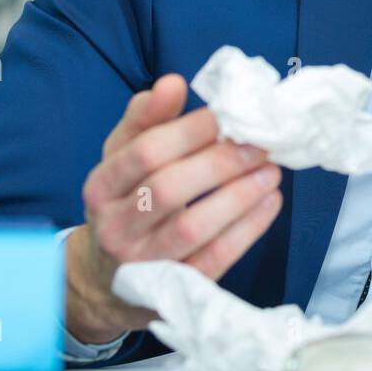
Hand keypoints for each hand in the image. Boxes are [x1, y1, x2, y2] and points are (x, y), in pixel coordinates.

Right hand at [65, 74, 282, 343]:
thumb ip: (146, 118)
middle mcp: (115, 226)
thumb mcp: (123, 157)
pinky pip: (215, 257)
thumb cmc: (126, 202)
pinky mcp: (174, 287)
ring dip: (239, 195)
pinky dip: (248, 228)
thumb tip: (172, 82)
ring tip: (271, 170)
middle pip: (169, 189)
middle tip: (259, 143)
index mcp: (101, 186)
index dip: (190, 130)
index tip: (227, 114)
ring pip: (193, 227)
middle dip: (220, 162)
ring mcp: (143, 262)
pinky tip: (270, 201)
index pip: (145, 152)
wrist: (108, 280)